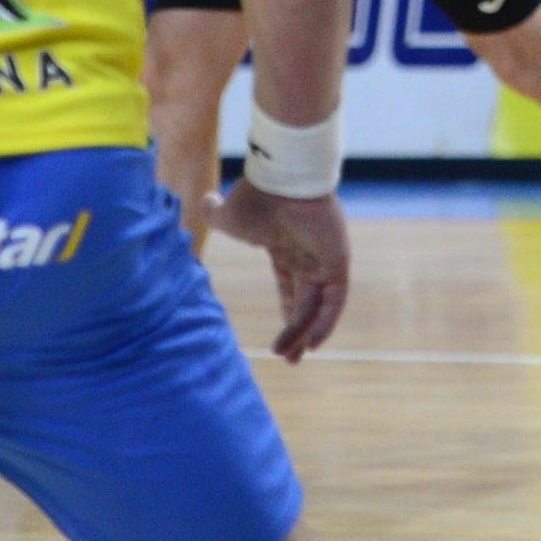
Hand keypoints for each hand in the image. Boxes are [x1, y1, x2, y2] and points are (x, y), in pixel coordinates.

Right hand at [209, 179, 350, 359]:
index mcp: (285, 249)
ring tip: (290, 358)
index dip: (286, 315)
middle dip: (297, 332)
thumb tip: (204, 203)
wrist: (279, 180)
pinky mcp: (336, 260)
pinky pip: (335, 299)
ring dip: (304, 333)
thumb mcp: (227, 215)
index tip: (279, 343)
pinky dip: (326, 322)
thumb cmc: (256, 197)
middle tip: (289, 360)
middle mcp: (307, 256)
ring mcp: (323, 259)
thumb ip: (216, 214)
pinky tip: (313, 344)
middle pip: (306, 302)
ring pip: (317, 306)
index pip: (290, 289)